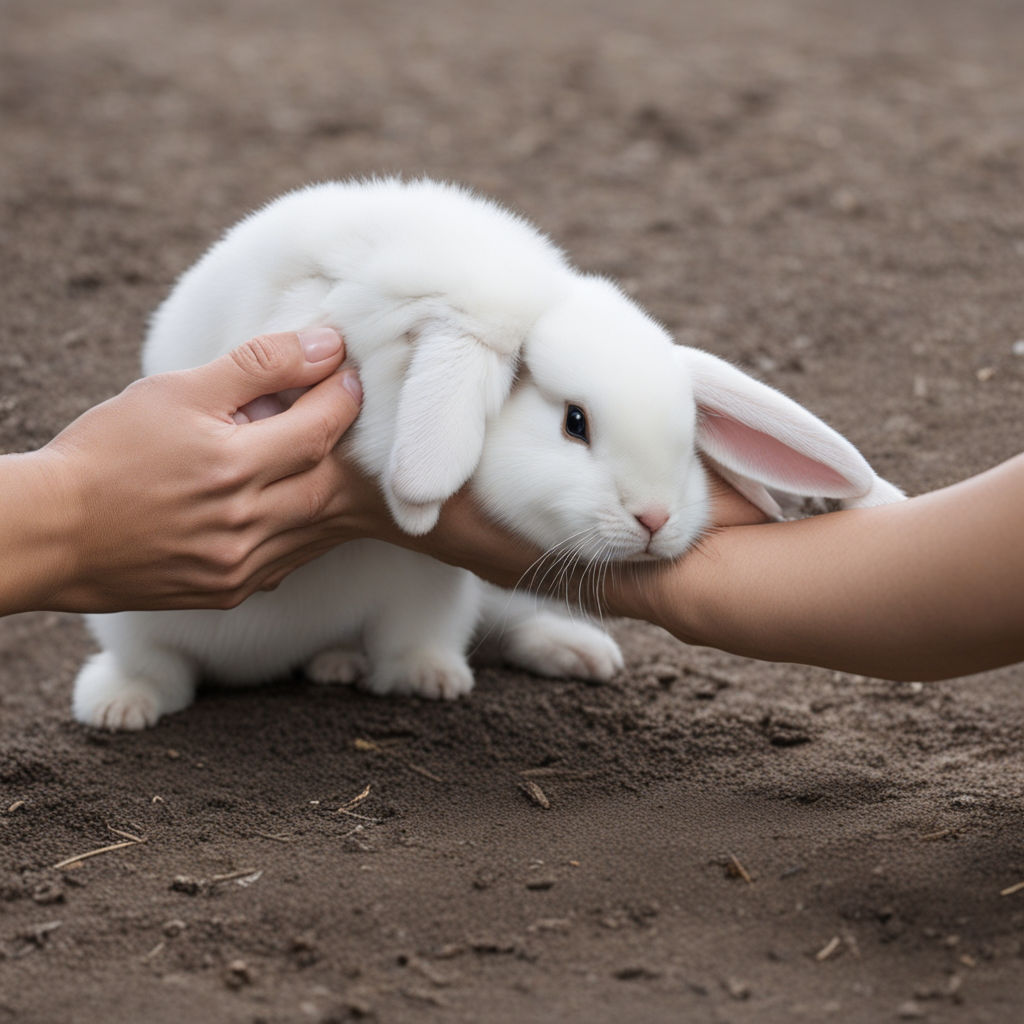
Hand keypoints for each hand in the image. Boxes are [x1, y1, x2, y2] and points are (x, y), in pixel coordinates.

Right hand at [2, 329, 362, 613]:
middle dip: (349, 448)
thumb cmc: (107, 452)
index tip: (347, 375)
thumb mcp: (177, 391)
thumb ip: (259, 365)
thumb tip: (326, 345)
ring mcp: (238, 566)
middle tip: (351, 417)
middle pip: (331, 485)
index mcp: (232, 467)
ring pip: (318, 529)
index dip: (343, 398)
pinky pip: (291, 562)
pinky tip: (299, 507)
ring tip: (335, 459)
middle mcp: (243, 525)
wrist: (50, 533)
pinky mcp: (229, 592)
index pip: (320, 428)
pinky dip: (306, 532)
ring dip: (334, 494)